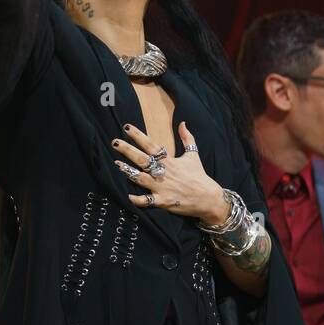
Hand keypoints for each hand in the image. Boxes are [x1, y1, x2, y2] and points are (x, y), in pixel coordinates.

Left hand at [111, 122, 228, 221]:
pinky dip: (137, 199)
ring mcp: (162, 187)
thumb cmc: (199, 176)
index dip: (139, 136)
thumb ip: (187, 139)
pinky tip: (128, 195)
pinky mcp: (163, 201)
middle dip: (127, 150)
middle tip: (114, 142)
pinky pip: (147, 201)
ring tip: (116, 164)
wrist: (209, 199)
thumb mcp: (194, 155)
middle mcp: (164, 172)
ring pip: (141, 178)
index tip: (127, 127)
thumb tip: (182, 123)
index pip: (151, 145)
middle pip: (142, 159)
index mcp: (170, 160)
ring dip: (128, 171)